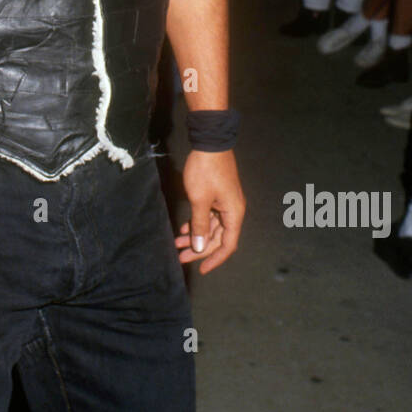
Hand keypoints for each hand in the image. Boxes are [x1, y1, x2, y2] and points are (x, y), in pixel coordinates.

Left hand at [174, 148, 245, 274]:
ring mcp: (225, 202)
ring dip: (196, 235)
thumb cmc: (206, 171)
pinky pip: (209, 215)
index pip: (227, 245)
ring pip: (211, 226)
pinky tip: (184, 228)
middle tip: (180, 257)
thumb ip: (200, 225)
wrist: (210, 142)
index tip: (201, 269)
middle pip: (218, 237)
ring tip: (177, 244)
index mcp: (233, 214)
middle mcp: (232, 210)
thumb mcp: (199, 200)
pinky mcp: (217, 195)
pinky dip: (197, 223)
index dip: (214, 259)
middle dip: (199, 249)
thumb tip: (200, 247)